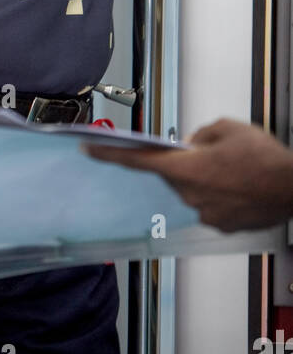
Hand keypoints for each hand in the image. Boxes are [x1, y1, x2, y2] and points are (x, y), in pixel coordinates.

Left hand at [83, 118, 292, 231]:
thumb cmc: (265, 159)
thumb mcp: (227, 128)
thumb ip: (200, 134)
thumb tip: (192, 145)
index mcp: (187, 169)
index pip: (138, 160)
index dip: (110, 153)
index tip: (89, 148)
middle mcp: (191, 195)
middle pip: (169, 175)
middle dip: (181, 162)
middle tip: (206, 151)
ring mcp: (206, 213)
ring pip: (190, 189)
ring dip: (201, 177)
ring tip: (232, 167)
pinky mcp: (221, 225)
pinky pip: (208, 204)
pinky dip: (217, 193)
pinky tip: (237, 183)